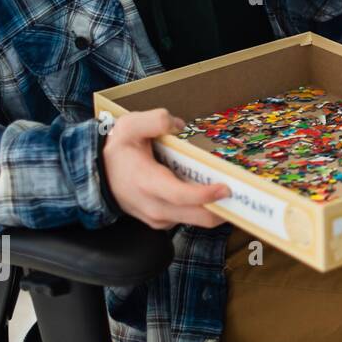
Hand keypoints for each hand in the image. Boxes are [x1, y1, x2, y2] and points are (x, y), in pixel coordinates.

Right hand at [102, 108, 228, 229]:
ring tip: (235, 192)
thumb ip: (153, 120)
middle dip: (224, 208)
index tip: (227, 188)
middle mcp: (154, 206)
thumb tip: (178, 125)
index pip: (180, 195)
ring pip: (196, 220)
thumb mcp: (128, 127)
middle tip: (246, 195)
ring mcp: (158, 218)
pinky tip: (213, 192)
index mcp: (147, 183)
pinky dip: (204, 208)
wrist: (95, 175)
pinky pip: (189, 218)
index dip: (205, 194)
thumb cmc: (116, 151)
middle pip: (197, 216)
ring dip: (216, 208)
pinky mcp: (162, 221)